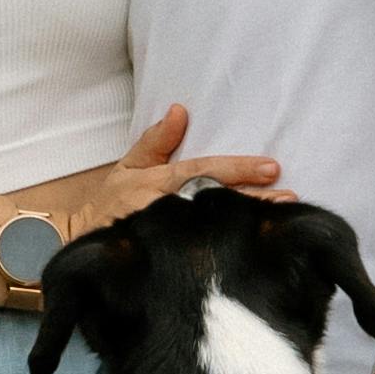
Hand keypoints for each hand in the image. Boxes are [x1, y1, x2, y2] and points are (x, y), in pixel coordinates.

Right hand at [43, 104, 286, 247]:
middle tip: (287, 199)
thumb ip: (156, 140)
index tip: (272, 168)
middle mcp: (166, 211)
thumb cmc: (113, 205)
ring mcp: (169, 241)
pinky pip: (202, 256)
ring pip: (212, 231)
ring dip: (246, 227)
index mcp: (159, 184)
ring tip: (279, 224)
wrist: (86, 248)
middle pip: (216, 203)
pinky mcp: (169, 262)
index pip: (204, 172)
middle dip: (253, 202)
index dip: (238, 169)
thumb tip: (180, 110)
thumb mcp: (129, 167)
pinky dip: (227, 253)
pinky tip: (252, 251)